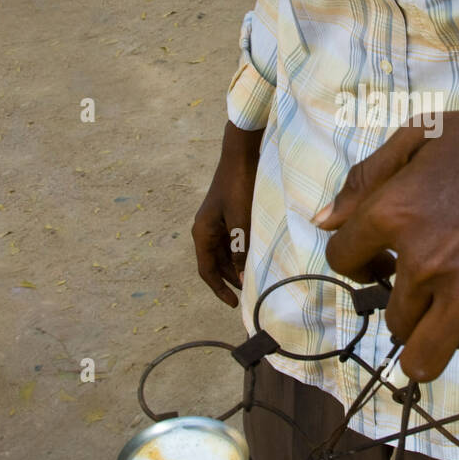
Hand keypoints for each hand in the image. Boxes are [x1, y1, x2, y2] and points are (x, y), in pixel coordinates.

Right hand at [192, 123, 262, 308]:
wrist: (241, 156)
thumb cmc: (238, 186)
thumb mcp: (240, 221)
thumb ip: (239, 250)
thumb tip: (240, 277)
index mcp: (202, 233)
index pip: (207, 270)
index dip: (219, 289)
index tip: (234, 303)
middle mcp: (205, 230)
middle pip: (215, 264)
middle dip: (230, 280)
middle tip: (250, 293)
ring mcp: (216, 222)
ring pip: (225, 253)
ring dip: (236, 267)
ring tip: (254, 278)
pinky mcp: (227, 215)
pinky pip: (232, 241)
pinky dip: (241, 252)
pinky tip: (256, 257)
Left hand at [315, 83, 458, 382]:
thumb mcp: (419, 136)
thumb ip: (366, 179)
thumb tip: (323, 222)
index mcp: (393, 212)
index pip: (343, 262)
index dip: (362, 263)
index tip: (385, 262)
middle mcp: (424, 260)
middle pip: (391, 318)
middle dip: (410, 303)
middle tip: (442, 279)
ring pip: (422, 358)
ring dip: (433, 341)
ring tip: (453, 318)